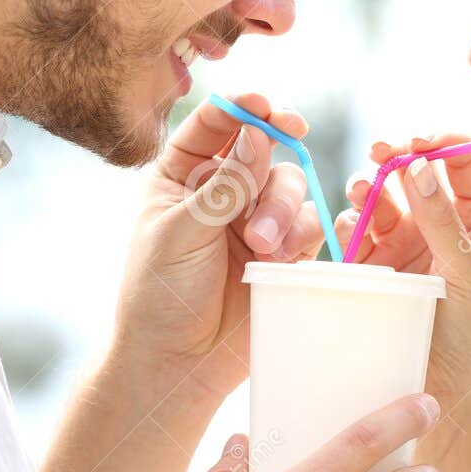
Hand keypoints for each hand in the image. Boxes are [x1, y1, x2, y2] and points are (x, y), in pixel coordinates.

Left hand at [116, 93, 326, 400]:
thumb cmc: (161, 296)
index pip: (215, 125)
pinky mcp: (284, 252)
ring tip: (265, 248)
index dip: (243, 109)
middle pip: (263, 151)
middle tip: (274, 185)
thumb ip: (224, 184)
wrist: (179, 363)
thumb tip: (258, 134)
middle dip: (269, 170)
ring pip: (290, 186)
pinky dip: (301, 235)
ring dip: (283, 209)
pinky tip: (281, 260)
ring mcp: (255, 220)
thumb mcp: (182, 232)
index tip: (268, 107)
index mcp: (181, 176)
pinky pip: (309, 224)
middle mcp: (222, 191)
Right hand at [332, 134, 470, 416]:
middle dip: (397, 156)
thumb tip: (421, 167)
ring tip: (363, 190)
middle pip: (415, 172)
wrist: (442, 394)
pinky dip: (349, 222)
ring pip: (381, 199)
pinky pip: (355, 232)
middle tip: (382, 151)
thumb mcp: (467, 275)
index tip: (422, 141)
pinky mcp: (371, 267)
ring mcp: (403, 245)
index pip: (464, 164)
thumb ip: (443, 222)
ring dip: (370, 187)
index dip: (445, 144)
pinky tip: (350, 228)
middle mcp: (438, 226)